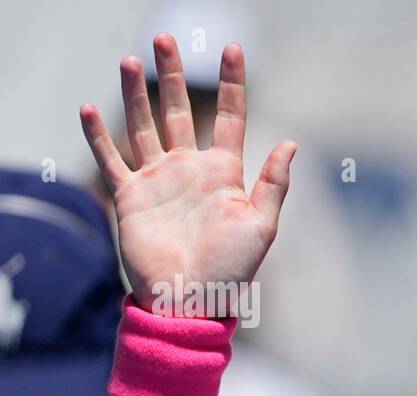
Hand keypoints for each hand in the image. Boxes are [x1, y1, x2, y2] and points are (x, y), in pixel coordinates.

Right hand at [79, 33, 295, 313]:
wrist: (192, 300)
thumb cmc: (233, 270)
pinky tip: (89, 109)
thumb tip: (291, 143)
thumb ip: (274, 183)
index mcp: (225, 174)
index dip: (232, 84)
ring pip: (145, 126)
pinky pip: (111, 160)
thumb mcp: (262, 226)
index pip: (231, 118)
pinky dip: (97, 135)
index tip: (232, 50)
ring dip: (135, 94)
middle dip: (172, 75)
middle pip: (180, 111)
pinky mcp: (131, 197)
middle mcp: (190, 170)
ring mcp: (159, 181)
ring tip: (131, 61)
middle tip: (164, 38)